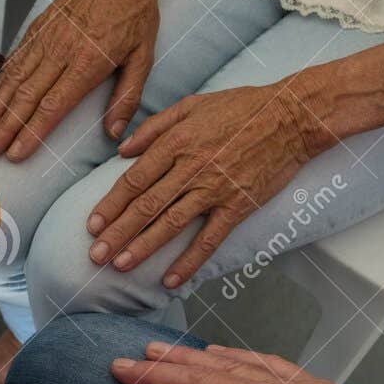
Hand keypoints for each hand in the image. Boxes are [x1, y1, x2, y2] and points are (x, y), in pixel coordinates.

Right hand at [0, 0, 157, 160]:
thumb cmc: (134, 13)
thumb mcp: (143, 56)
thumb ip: (127, 97)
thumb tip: (115, 133)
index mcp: (87, 63)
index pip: (53, 105)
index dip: (31, 132)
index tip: (15, 154)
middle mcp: (60, 52)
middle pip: (26, 98)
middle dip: (4, 128)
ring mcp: (45, 39)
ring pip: (13, 81)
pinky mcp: (36, 29)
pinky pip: (13, 62)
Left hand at [88, 80, 329, 287]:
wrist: (293, 116)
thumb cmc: (241, 107)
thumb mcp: (192, 104)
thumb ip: (153, 126)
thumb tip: (121, 149)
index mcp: (176, 142)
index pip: (134, 180)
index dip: (110, 205)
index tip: (91, 225)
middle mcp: (191, 167)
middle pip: (145, 206)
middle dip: (117, 233)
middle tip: (95, 256)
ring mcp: (214, 188)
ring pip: (171, 223)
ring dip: (143, 247)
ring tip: (120, 267)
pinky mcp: (237, 205)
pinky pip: (210, 238)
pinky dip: (189, 261)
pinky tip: (171, 280)